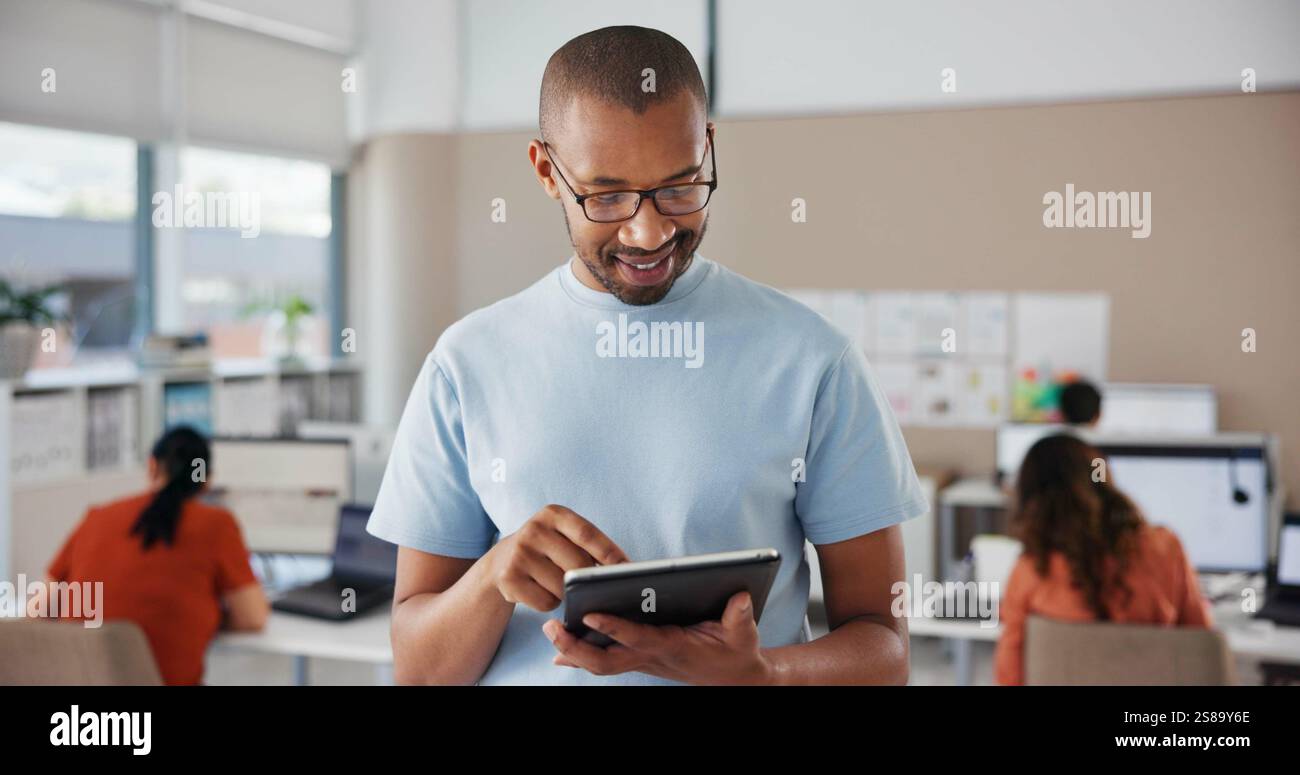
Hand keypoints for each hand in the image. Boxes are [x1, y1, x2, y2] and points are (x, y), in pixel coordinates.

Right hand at [485, 504, 628, 610]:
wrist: (502, 560)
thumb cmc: (549, 549)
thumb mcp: (565, 535)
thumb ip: (590, 546)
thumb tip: (625, 570)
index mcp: (554, 514)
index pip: (588, 535)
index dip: (611, 554)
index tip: (628, 570)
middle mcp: (534, 530)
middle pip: (578, 565)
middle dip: (589, 580)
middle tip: (593, 586)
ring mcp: (519, 554)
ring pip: (562, 587)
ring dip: (568, 594)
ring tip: (558, 584)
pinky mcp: (509, 578)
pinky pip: (546, 602)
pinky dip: (551, 603)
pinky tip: (542, 591)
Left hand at [542, 591, 774, 684]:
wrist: (735, 678)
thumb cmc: (737, 652)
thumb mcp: (744, 634)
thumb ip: (739, 616)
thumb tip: (739, 595)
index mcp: (674, 646)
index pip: (639, 638)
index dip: (614, 628)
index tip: (590, 614)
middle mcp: (653, 657)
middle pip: (606, 661)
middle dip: (575, 647)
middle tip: (551, 628)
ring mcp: (645, 661)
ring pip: (602, 663)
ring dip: (573, 651)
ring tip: (550, 632)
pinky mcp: (642, 659)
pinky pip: (606, 660)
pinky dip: (582, 656)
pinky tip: (562, 650)